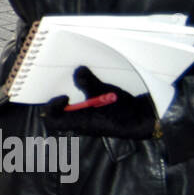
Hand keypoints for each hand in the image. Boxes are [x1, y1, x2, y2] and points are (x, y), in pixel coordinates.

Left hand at [42, 66, 159, 139]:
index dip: (51, 107)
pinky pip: (78, 109)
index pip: (52, 120)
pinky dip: (79, 98)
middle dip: (58, 99)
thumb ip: (88, 82)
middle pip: (57, 115)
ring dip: (69, 98)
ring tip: (76, 83)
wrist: (141, 120)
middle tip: (65, 85)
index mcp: (79, 122)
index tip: (64, 95)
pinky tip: (87, 87)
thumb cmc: (123, 111)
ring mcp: (86, 122)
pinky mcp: (93, 117)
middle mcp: (79, 124)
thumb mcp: (105, 93)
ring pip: (68, 112)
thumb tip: (78, 70)